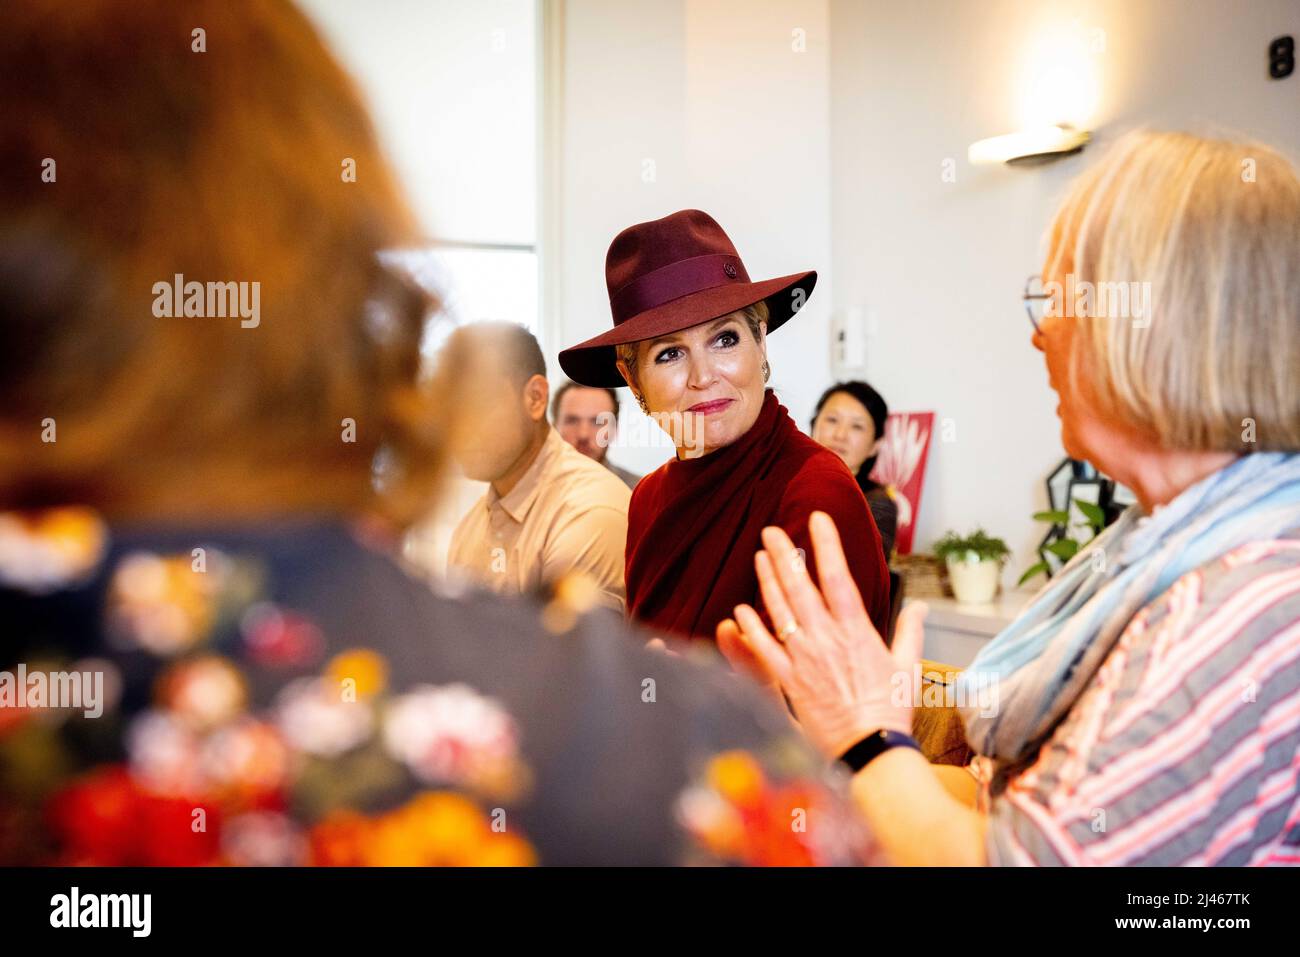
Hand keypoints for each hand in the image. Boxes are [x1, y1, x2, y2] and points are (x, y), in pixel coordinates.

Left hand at [719, 511, 926, 758]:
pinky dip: (752, 628)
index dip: (826, 544)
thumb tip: (920, 606)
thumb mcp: (908, 666)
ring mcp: (804, 658)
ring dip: (767, 581)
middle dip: (784, 555)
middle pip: (800, 586)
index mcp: (857, 630)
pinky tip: (741, 610)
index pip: (838, 576)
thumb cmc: (892, 709)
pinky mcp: (788, 681)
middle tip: (771, 531)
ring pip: (780, 610)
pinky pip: (765, 649)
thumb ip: (910, 631)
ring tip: (759, 557)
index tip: (817, 519)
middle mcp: (827, 638)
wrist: (870, 749)